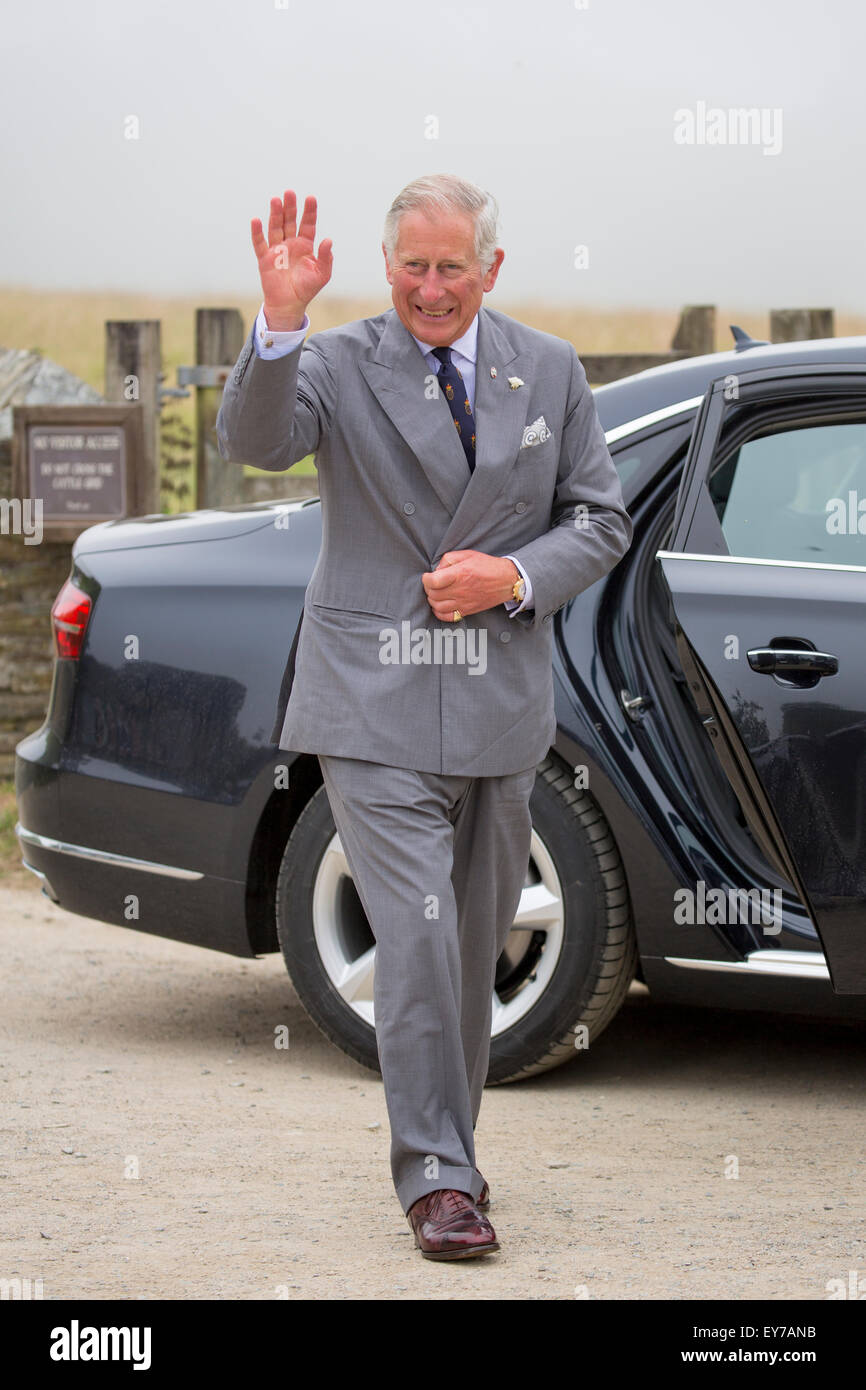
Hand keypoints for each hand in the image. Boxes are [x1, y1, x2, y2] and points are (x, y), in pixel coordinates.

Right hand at [250, 190, 332, 329]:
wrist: (289, 304)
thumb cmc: (306, 289)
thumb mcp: (322, 274)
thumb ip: (326, 258)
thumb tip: (328, 240)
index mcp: (305, 245)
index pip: (307, 224)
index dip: (309, 212)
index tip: (311, 198)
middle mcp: (290, 243)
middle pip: (290, 221)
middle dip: (290, 207)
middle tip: (290, 192)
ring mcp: (277, 250)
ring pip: (275, 227)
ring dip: (275, 214)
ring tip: (276, 200)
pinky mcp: (265, 259)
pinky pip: (260, 243)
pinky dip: (257, 232)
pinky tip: (256, 220)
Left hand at [422, 551, 518, 620]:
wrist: (506, 581)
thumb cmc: (488, 566)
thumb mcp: (468, 554)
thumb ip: (448, 559)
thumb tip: (436, 570)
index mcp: (459, 574)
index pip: (433, 581)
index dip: (426, 579)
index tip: (428, 576)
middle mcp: (460, 590)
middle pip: (432, 594)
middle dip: (428, 588)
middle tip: (433, 583)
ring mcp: (463, 602)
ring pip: (437, 606)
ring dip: (433, 600)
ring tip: (436, 593)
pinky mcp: (467, 611)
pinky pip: (447, 617)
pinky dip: (439, 612)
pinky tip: (441, 605)